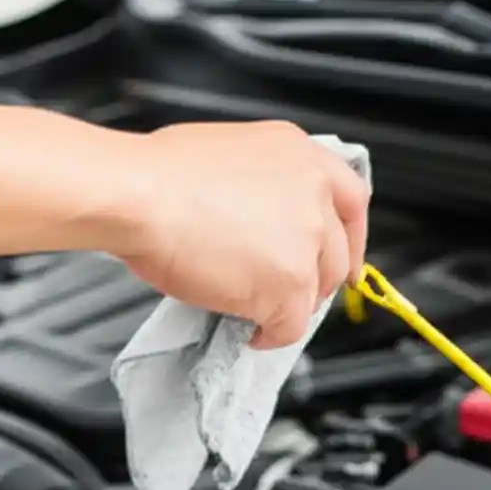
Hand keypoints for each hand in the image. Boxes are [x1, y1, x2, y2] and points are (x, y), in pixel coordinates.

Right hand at [114, 121, 369, 348]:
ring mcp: (307, 240)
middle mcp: (313, 193)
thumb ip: (260, 185)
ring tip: (257, 311)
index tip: (348, 258)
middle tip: (287, 292)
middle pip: (336, 253)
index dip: (351, 237)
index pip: (351, 199)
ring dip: (289, 307)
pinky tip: (250, 331)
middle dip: (316, 279)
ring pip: (314, 292)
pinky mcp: (291, 283)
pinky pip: (291, 325)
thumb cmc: (158, 175)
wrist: (140, 195)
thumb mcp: (228, 155)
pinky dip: (272, 335)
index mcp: (299, 154)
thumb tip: (256, 218)